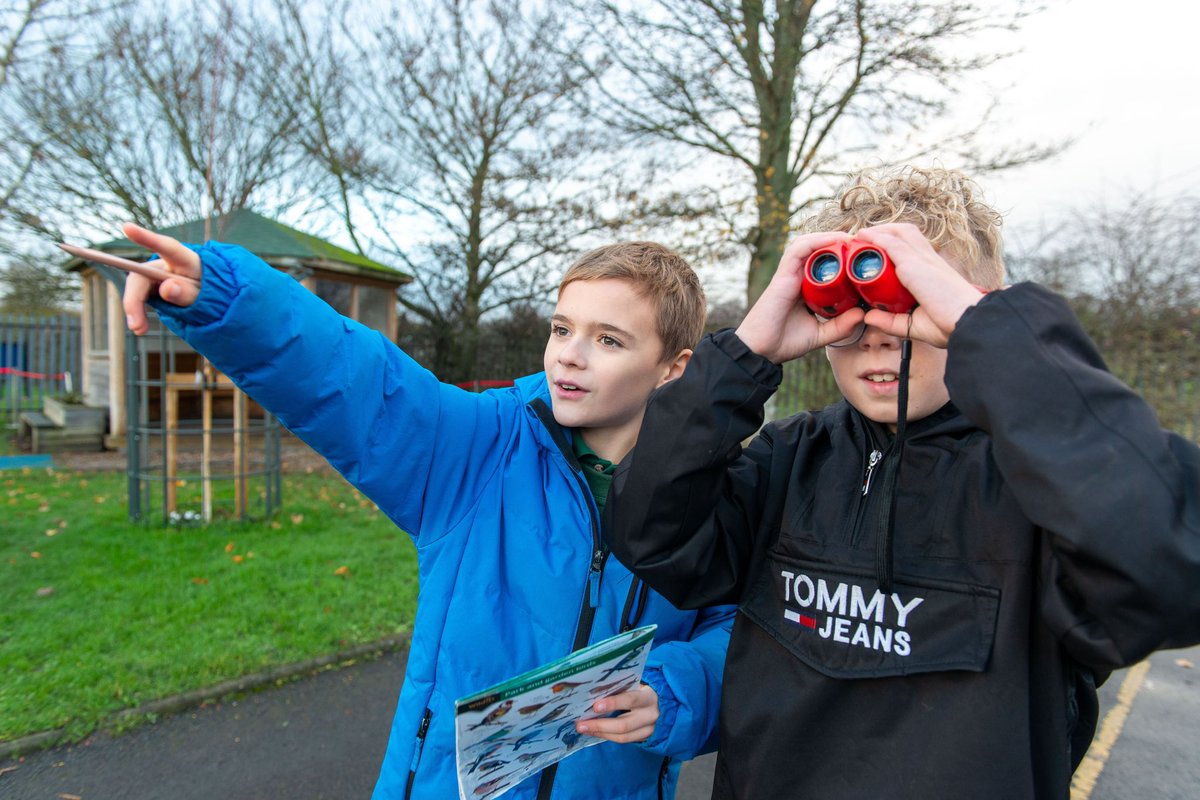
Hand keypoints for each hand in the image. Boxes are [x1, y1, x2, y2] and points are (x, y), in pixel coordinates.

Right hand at [120, 222, 202, 335]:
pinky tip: (140, 327)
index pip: (167, 247)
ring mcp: (158, 275)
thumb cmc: (212, 291)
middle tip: (136, 326)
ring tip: (139, 331)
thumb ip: (188, 293)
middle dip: (134, 300)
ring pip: (137, 288)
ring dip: (135, 309)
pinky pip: (139, 297)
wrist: (213, 298)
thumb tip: (167, 288)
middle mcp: (167, 264)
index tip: (127, 227)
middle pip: (142, 275)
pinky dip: (138, 312)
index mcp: (187, 260)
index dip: (147, 238)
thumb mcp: (207, 296)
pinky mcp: (152, 286)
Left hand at [574, 683, 658, 743]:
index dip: (613, 703)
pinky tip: (594, 731)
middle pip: (624, 724)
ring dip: (600, 733)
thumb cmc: (642, 691)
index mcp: (648, 697)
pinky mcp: (644, 738)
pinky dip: (606, 736)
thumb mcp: (636, 686)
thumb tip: (593, 691)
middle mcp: (651, 715)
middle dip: (600, 725)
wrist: (662, 704)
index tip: (595, 706)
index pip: (631, 700)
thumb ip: (620, 688)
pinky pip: (623, 741)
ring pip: (622, 736)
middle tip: (581, 724)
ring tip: (583, 729)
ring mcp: (649, 729)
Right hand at [735, 232, 866, 362]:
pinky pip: (798, 250)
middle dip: (839, 242)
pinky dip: (815, 242)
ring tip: (851, 239)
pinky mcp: (782, 276)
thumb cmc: (785, 342)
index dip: (843, 256)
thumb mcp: (820, 334)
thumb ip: (840, 326)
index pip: (824, 264)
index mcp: (806, 288)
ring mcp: (789, 274)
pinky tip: (833, 241)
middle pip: (817, 249)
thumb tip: (862, 314)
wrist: (761, 352)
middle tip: (862, 244)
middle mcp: (797, 277)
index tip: (864, 257)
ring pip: (809, 244)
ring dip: (829, 237)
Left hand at [853, 223, 986, 347]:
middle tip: (866, 237)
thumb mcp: (913, 323)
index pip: (914, 247)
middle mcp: (929, 260)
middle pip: (907, 233)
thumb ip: (890, 321)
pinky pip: (892, 244)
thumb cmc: (949, 324)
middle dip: (886, 230)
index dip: (895, 243)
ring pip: (900, 233)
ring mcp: (923, 260)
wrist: (967, 322)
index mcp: (932, 270)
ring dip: (880, 230)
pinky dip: (877, 238)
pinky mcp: (916, 264)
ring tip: (862, 235)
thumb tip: (868, 317)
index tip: (877, 247)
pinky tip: (864, 236)